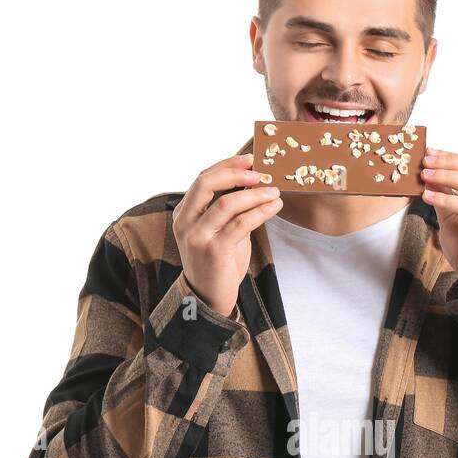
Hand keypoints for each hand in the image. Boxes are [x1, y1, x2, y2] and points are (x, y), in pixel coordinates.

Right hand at [171, 154, 282, 316]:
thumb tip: (255, 183)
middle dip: (236, 173)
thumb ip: (230, 209)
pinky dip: (260, 212)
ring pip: (226, 204)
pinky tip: (274, 207)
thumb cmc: (217, 263)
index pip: (202, 179)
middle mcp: (185, 222)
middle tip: (261, 173)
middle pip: (206, 183)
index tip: (249, 159)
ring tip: (274, 191)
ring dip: (254, 194)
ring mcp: (197, 237)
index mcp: (183, 213)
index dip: (226, 165)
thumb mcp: (220, 230)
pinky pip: (240, 224)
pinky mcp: (214, 251)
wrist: (209, 299)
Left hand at [420, 148, 457, 294]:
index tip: (431, 153)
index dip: (454, 158)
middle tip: (426, 160)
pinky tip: (428, 197)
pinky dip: (447, 199)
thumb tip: (430, 174)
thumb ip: (446, 195)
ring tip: (425, 175)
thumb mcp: (453, 217)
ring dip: (447, 176)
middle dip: (450, 162)